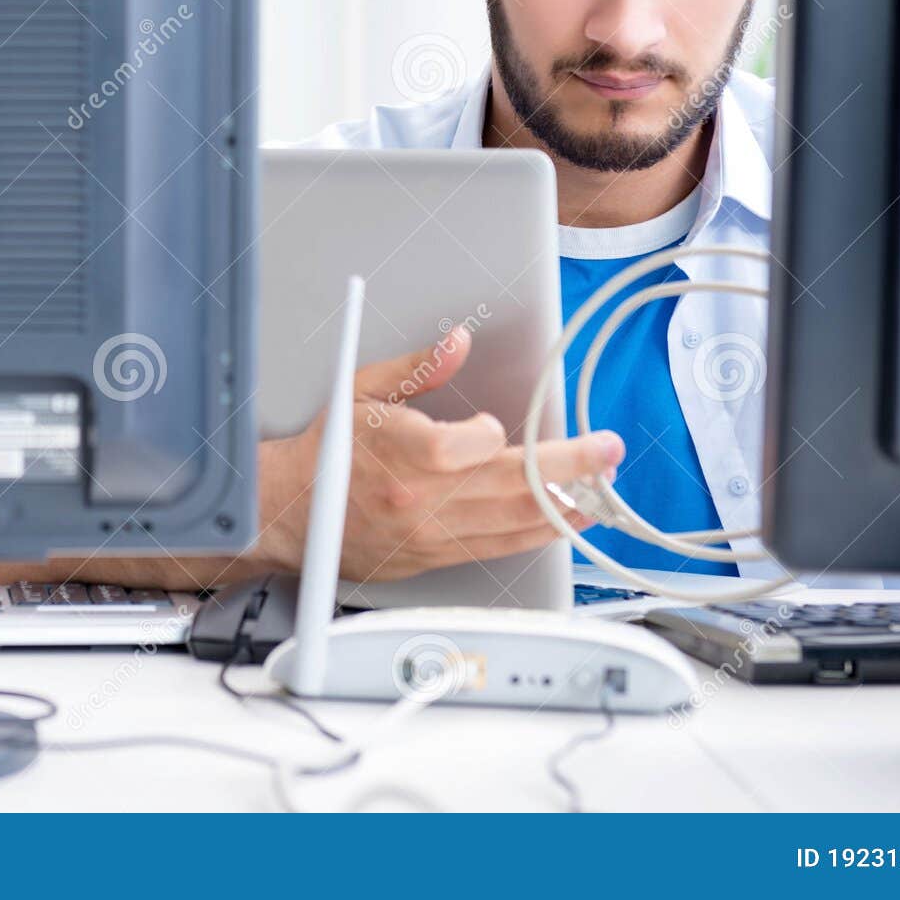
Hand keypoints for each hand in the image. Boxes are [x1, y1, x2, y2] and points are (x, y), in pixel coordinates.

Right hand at [254, 324, 622, 582]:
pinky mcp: (437, 556)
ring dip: (566, 505)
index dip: (495, 433)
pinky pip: (500, 547)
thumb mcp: (361, 392)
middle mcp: (422, 498)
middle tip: (607, 451)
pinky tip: (563, 519)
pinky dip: (538, 533)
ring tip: (602, 489)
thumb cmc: (326, 455)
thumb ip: (416, 368)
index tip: (496, 424)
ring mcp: (432, 533)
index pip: (474, 446)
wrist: (291, 515)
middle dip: (570, 467)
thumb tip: (457, 343)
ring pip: (515, 522)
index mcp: (403, 452)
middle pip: (513, 485)